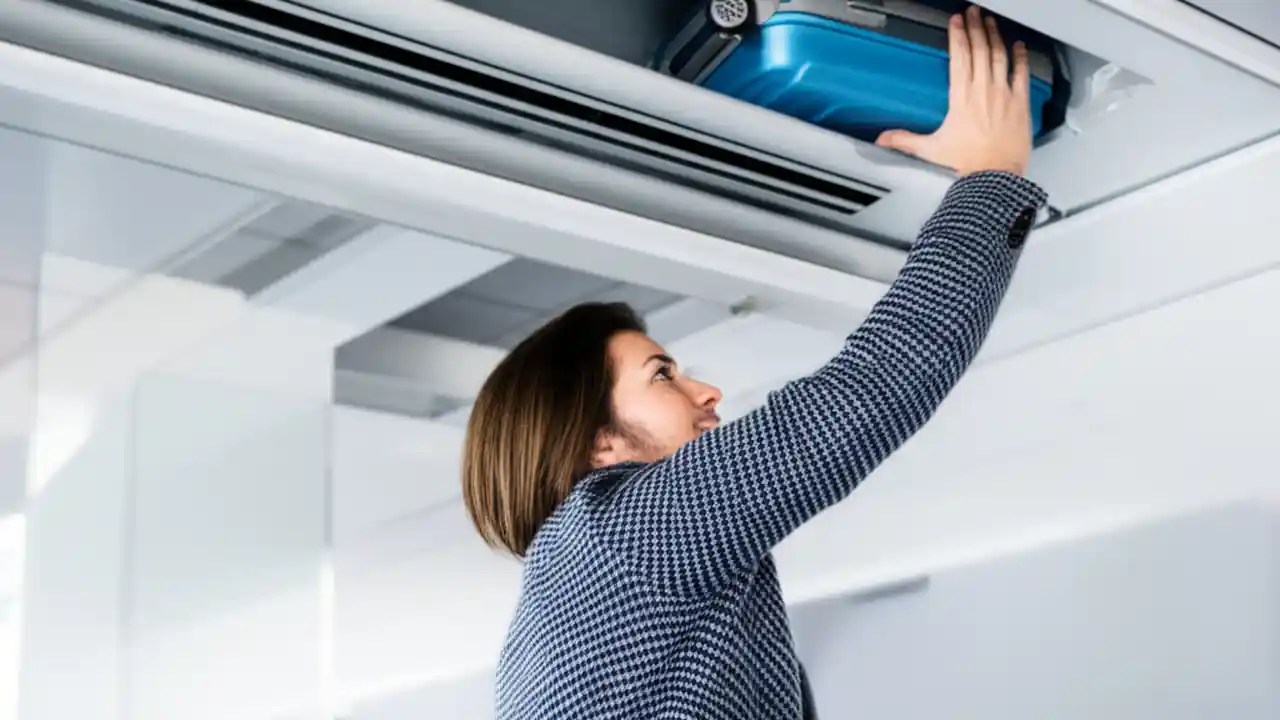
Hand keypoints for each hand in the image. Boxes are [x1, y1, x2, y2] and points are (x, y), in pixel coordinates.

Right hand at [875, 6, 1032, 176]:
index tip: (956, 22)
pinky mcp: (1019, 103)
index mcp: (961, 98)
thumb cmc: (966, 164)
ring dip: (995, 36)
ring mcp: (1003, 94)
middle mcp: (983, 90)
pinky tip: (1019, 46)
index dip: (957, 36)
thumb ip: (905, 140)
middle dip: (976, 28)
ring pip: (999, 56)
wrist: (994, 176)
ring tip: (990, 23)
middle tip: (974, 14)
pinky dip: (1020, 57)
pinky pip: (1021, 73)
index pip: (959, 57)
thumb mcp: (931, 150)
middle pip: (980, 50)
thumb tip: (882, 139)